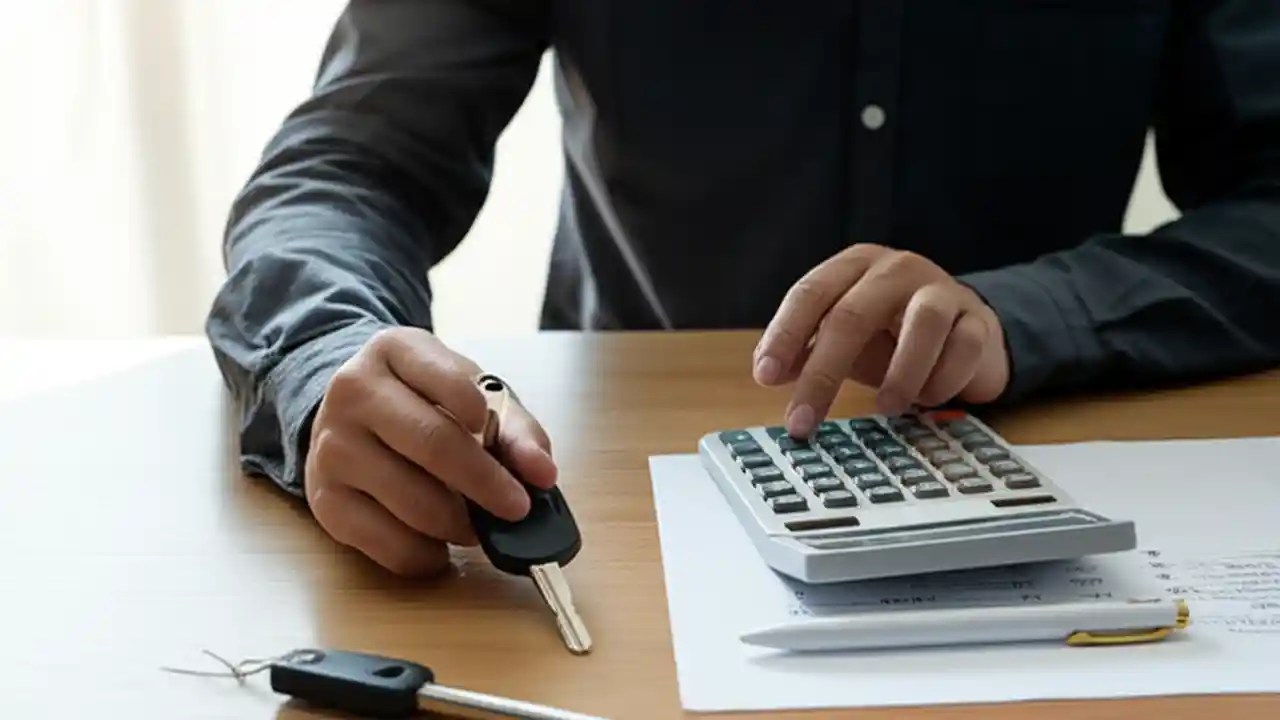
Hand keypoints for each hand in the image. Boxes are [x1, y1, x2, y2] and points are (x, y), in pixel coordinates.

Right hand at [304, 328, 555, 575]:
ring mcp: (332, 445)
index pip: (448, 379)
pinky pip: (385, 542)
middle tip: (517, 508)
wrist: (351, 416)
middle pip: (432, 443)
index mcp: (396, 350)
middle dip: (486, 484)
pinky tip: (441, 545)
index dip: (486, 417)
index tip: (511, 445)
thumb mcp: (471, 396)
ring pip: (410, 500)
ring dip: (459, 524)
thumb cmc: (424, 404)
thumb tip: (542, 474)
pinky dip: (426, 554)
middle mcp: (354, 390)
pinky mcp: (324, 498)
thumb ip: (514, 430)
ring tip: (477, 524)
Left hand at [753, 244, 1009, 434]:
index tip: (765, 378)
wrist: (965, 331)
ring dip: (900, 374)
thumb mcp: (845, 339)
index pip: (811, 293)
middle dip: (824, 374)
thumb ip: (806, 349)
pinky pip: (963, 349)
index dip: (784, 335)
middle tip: (803, 421)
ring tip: (885, 408)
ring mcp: (942, 290)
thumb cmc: (893, 334)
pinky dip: (942, 381)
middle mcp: (897, 269)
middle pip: (853, 315)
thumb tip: (769, 373)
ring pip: (923, 323)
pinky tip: (927, 401)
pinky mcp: (979, 320)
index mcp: (855, 266)